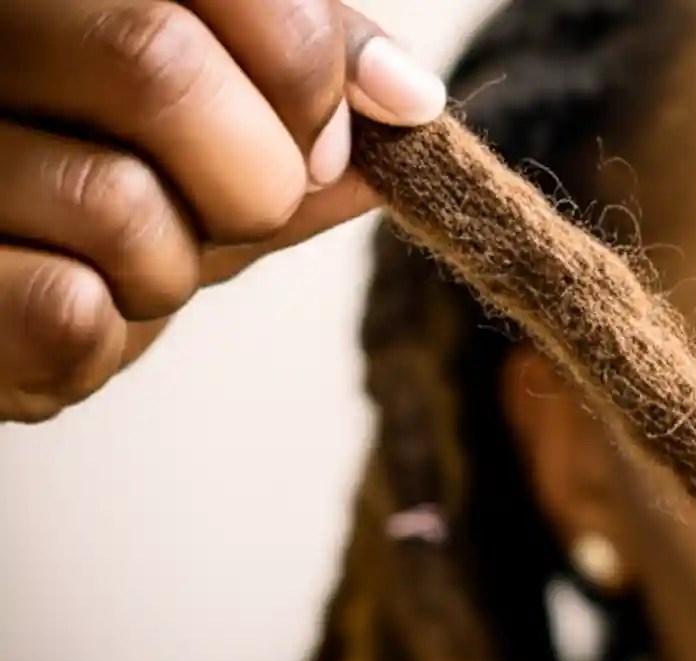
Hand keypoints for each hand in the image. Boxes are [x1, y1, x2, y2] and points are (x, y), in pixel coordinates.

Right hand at [0, 0, 446, 421]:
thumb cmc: (97, 194)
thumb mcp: (210, 123)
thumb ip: (299, 96)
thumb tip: (407, 100)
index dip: (304, 68)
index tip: (328, 141)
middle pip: (150, 66)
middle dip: (256, 177)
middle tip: (246, 211)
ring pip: (115, 205)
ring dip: (172, 270)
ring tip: (127, 266)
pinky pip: (67, 312)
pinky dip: (106, 339)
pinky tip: (72, 309)